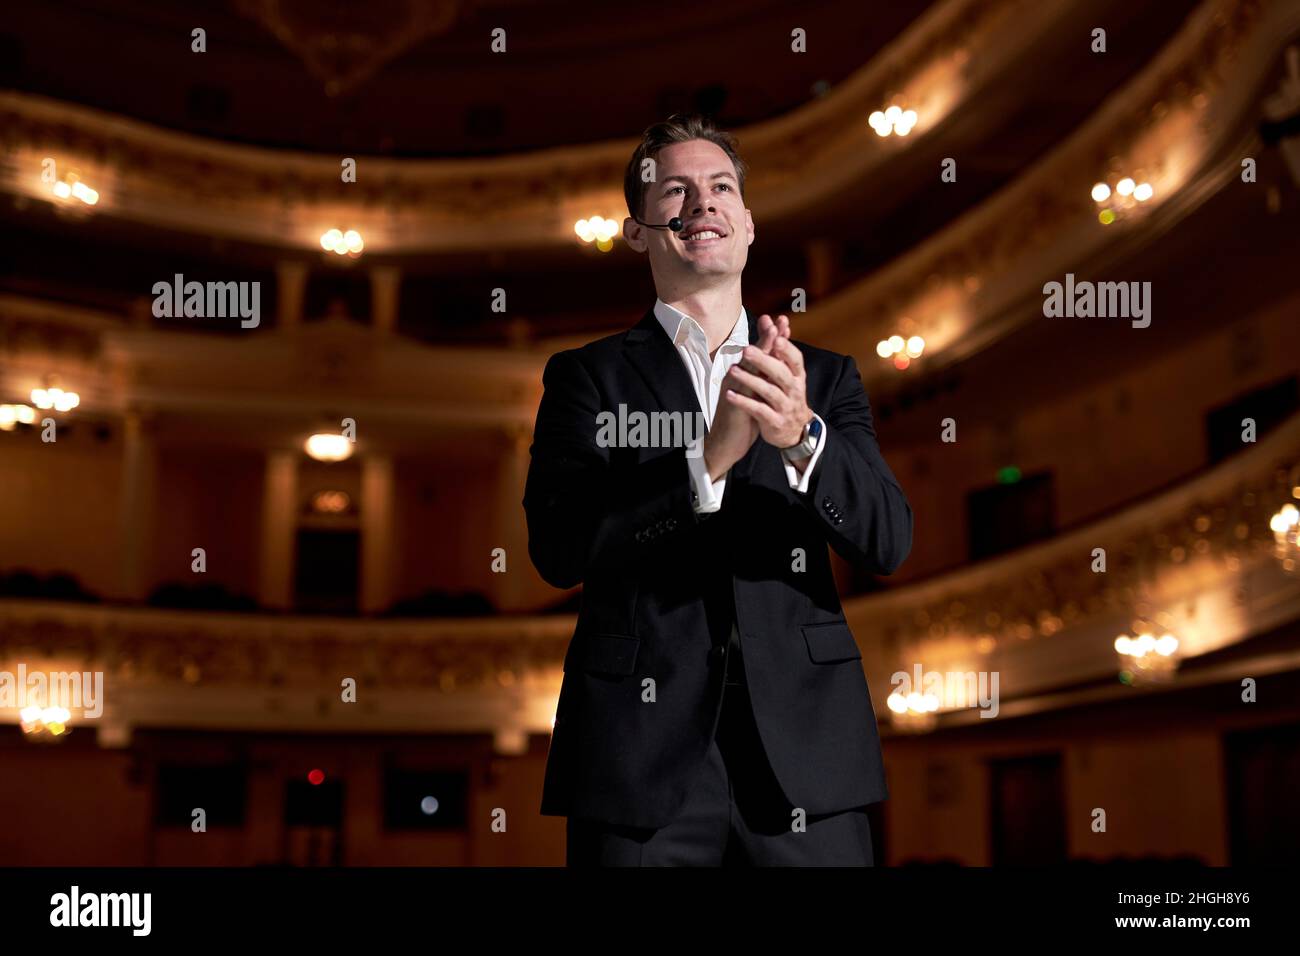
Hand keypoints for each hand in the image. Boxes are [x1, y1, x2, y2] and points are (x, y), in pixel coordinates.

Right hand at [703, 314, 785, 480]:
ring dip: (761, 347)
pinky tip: (761, 365)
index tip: (784, 322)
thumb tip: (774, 369)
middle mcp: (738, 377)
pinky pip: (743, 385)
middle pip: (753, 352)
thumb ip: (764, 381)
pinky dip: (753, 373)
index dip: (771, 337)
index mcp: (746, 375)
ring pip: (748, 364)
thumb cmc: (741, 420)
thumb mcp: (756, 397)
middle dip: (767, 336)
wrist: (725, 444)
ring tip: (773, 334)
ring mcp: (734, 388)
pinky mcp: (733, 401)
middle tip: (778, 320)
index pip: (760, 352)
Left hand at [723, 317, 811, 448]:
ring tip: (733, 371)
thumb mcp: (784, 372)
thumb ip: (775, 347)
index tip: (775, 334)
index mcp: (797, 376)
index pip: (795, 359)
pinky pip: (759, 411)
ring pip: (769, 391)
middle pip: (781, 373)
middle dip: (764, 361)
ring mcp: (785, 407)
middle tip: (747, 350)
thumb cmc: (785, 394)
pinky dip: (744, 403)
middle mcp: (794, 390)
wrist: (793, 431)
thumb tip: (770, 319)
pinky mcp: (775, 422)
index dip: (786, 347)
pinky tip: (729, 395)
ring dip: (750, 380)